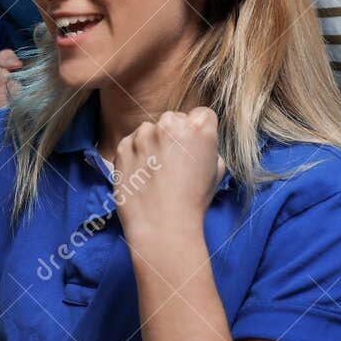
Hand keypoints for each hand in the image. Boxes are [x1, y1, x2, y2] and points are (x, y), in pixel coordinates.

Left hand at [113, 109, 224, 238]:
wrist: (162, 225)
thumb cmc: (193, 202)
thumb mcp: (217, 171)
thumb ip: (208, 148)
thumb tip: (197, 142)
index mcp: (199, 129)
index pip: (202, 114)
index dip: (199, 131)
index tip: (195, 147)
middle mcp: (171, 125)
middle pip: (174, 119)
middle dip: (174, 135)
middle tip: (174, 162)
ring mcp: (143, 134)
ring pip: (150, 129)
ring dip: (152, 143)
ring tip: (156, 171)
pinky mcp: (123, 146)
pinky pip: (131, 142)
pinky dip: (135, 153)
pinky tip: (142, 174)